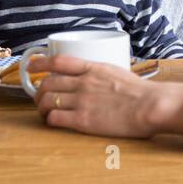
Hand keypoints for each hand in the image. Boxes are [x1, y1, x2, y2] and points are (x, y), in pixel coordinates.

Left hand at [31, 54, 182, 138]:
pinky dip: (50, 120)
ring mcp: (81, 100)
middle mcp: (83, 82)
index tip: (31, 66)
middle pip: (48, 83)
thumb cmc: (141, 92)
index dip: (40, 63)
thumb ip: (100, 74)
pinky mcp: (83, 120)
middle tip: (39, 97)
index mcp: (92, 68)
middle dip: (38, 91)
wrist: (151, 106)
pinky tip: (53, 122)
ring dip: (42, 107)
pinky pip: (56, 118)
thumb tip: (94, 76)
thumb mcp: (117, 72)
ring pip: (47, 101)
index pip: (57, 61)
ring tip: (44, 112)